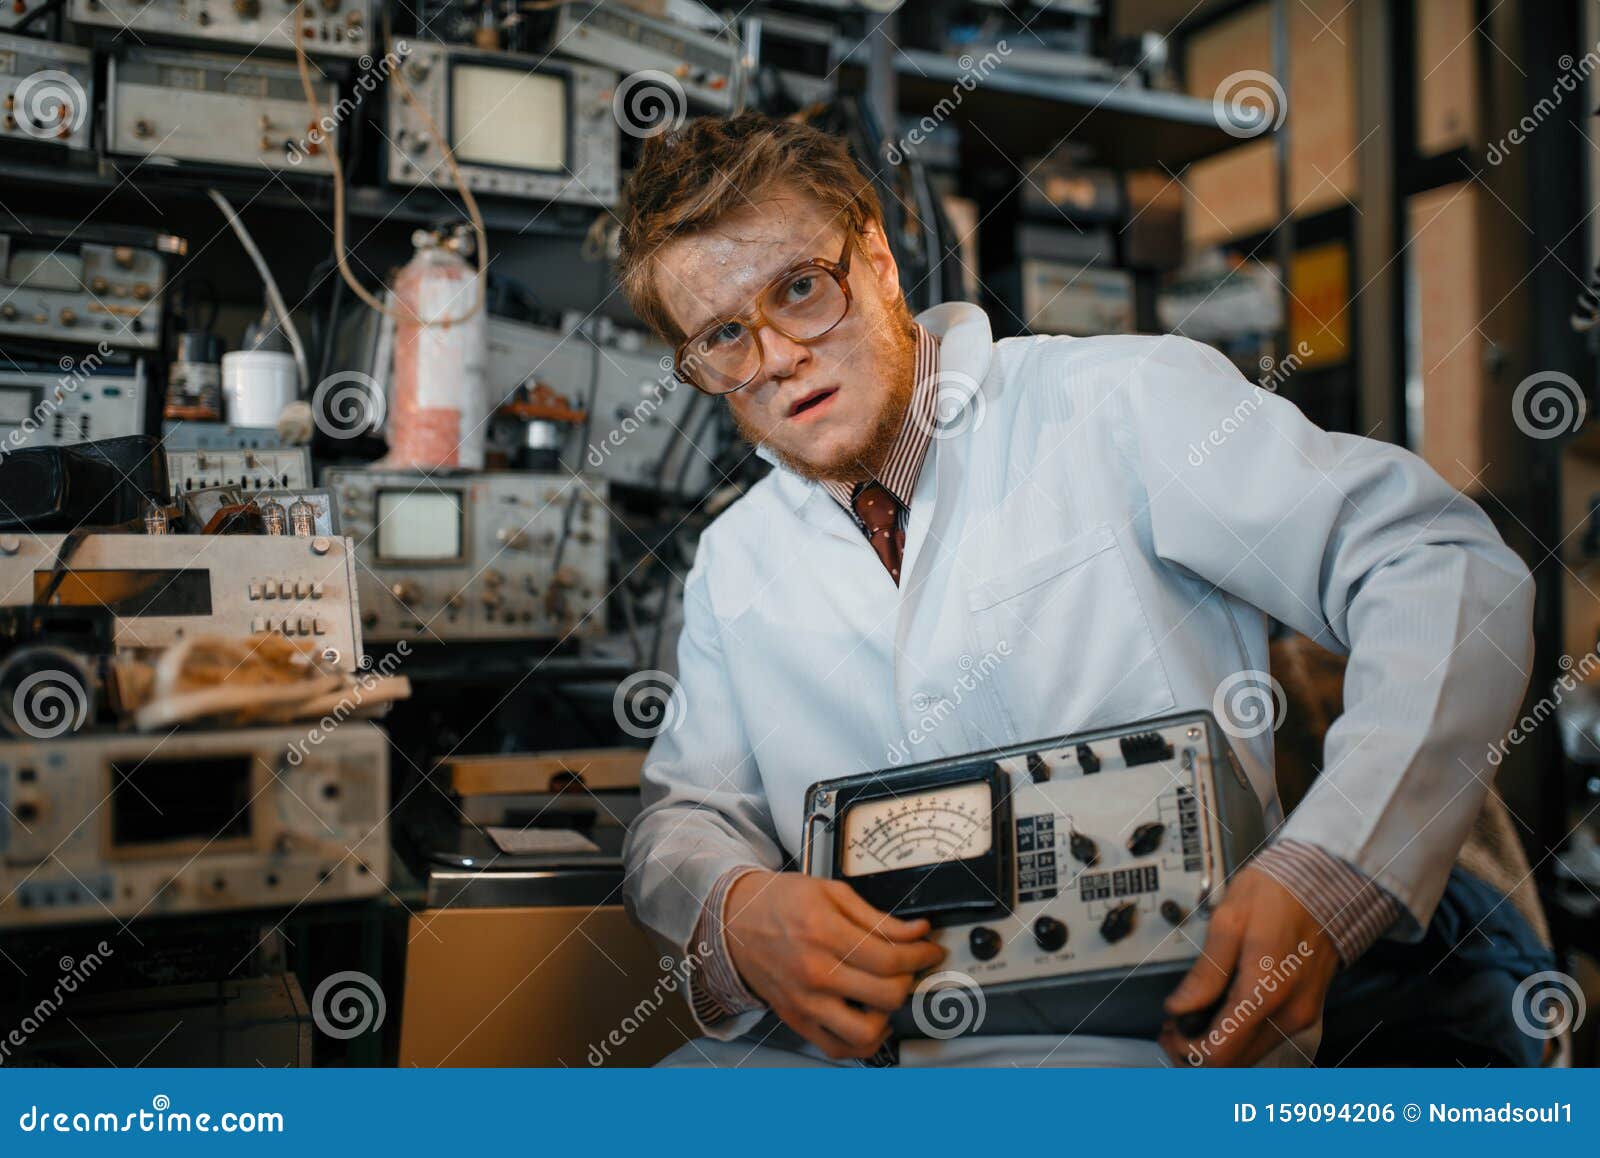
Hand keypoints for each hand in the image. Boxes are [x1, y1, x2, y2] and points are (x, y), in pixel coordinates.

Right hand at [723, 870, 945, 1059]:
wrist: (733, 922)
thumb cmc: (779, 902)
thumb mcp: (831, 893)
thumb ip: (877, 917)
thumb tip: (917, 931)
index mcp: (824, 934)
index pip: (890, 959)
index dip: (921, 955)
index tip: (930, 949)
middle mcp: (814, 974)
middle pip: (886, 994)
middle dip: (910, 979)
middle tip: (912, 966)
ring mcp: (805, 1003)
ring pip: (866, 1031)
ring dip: (889, 1015)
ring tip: (889, 994)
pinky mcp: (797, 1020)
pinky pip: (838, 1048)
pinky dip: (862, 1040)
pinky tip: (870, 1018)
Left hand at [1159, 865, 1339, 1066]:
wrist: (1327, 882)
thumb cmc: (1279, 892)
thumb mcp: (1230, 919)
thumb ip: (1205, 971)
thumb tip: (1180, 1006)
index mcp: (1266, 990)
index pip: (1219, 1052)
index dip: (1184, 1048)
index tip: (1169, 1029)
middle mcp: (1288, 1012)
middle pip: (1233, 1063)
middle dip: (1196, 1051)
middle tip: (1174, 1026)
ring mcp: (1301, 1014)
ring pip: (1249, 1055)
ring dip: (1218, 1046)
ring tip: (1193, 1018)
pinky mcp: (1305, 1010)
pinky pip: (1265, 1039)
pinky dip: (1238, 1036)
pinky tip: (1221, 1014)